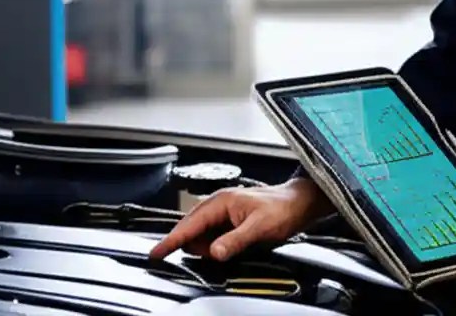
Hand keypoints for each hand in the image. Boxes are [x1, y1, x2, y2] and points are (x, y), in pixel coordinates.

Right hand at [149, 178, 332, 261]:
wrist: (299, 204)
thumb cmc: (282, 209)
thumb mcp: (259, 227)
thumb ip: (235, 240)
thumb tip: (214, 252)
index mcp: (221, 202)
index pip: (189, 224)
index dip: (171, 240)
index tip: (156, 253)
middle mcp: (218, 205)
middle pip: (191, 230)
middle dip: (196, 246)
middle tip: (220, 251)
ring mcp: (223, 213)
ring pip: (201, 236)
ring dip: (209, 247)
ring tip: (236, 244)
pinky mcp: (228, 221)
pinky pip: (212, 237)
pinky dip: (216, 246)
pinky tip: (233, 245)